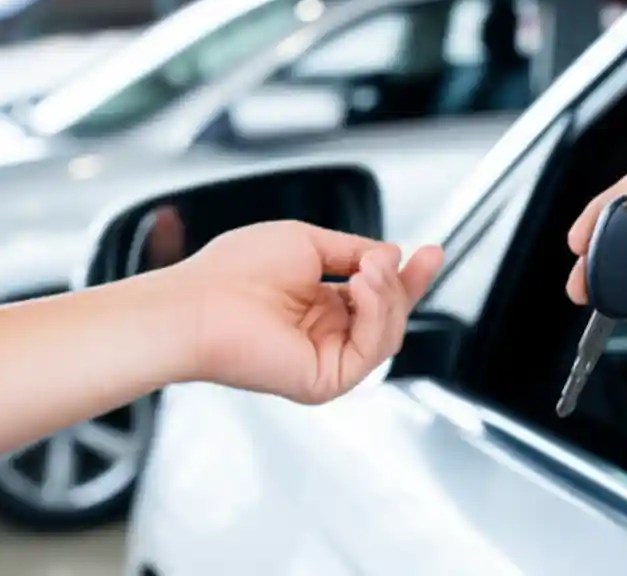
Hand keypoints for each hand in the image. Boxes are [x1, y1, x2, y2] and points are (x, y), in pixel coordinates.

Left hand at [161, 220, 442, 402]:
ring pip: (387, 334)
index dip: (406, 276)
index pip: (375, 296)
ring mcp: (325, 360)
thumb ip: (353, 250)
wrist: (198, 303)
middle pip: (390, 317)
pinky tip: (362, 286)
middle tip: (422, 256)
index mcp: (318, 306)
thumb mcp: (307, 244)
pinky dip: (375, 313)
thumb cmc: (232, 273)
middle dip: (409, 286)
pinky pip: (371, 350)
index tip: (428, 252)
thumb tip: (390, 254)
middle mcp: (325, 336)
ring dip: (388, 295)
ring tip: (370, 268)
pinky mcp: (324, 381)